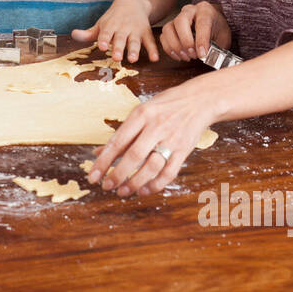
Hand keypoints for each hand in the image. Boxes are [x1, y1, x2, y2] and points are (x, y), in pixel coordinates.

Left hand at [71, 0, 157, 63]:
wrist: (133, 2)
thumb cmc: (113, 18)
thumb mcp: (101, 24)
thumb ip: (88, 33)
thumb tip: (73, 34)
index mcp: (110, 25)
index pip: (106, 33)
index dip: (104, 39)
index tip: (102, 47)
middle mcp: (123, 28)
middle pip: (120, 39)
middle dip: (119, 48)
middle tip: (117, 58)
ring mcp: (135, 30)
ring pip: (135, 41)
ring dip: (134, 50)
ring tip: (133, 59)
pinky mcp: (146, 33)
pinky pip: (150, 42)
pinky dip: (153, 50)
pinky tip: (154, 58)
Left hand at [88, 83, 215, 195]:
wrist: (200, 100)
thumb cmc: (165, 106)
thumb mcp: (141, 112)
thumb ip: (123, 133)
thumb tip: (99, 153)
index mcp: (141, 114)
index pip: (118, 141)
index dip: (104, 161)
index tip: (93, 176)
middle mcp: (156, 126)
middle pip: (134, 155)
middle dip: (118, 174)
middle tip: (106, 186)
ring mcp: (171, 139)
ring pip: (151, 167)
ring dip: (135, 182)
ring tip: (122, 191)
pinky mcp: (184, 150)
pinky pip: (169, 172)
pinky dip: (156, 184)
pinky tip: (144, 190)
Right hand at [160, 1, 232, 62]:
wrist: (213, 21)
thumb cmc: (217, 29)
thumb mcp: (224, 37)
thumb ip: (218, 47)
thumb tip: (211, 59)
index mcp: (205, 11)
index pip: (202, 23)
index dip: (201, 40)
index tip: (202, 54)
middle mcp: (189, 11)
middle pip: (180, 22)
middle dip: (185, 41)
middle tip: (193, 55)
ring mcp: (177, 17)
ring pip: (168, 29)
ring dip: (175, 46)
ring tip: (187, 57)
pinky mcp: (170, 26)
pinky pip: (163, 37)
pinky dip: (169, 49)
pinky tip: (179, 56)